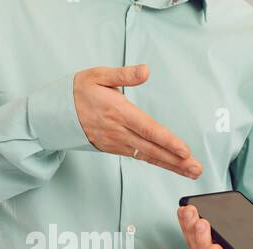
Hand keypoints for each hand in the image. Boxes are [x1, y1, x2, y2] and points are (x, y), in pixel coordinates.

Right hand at [73, 65, 202, 178]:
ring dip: (172, 166)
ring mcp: (118, 143)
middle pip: (153, 149)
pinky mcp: (117, 149)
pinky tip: (174, 167)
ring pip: (150, 156)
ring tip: (192, 173)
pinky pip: (142, 157)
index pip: (148, 129)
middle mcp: (120, 132)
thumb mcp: (98, 76)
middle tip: (197, 169)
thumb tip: (145, 71)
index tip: (184, 150)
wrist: (55, 113)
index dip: (167, 141)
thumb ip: (123, 75)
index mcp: (119, 112)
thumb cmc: (79, 91)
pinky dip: (159, 163)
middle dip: (177, 161)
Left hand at [178, 205, 252, 248]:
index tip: (216, 247)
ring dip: (190, 229)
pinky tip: (183, 210)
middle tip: (202, 222)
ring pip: (195, 246)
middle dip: (202, 238)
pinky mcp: (198, 247)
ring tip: (190, 211)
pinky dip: (185, 224)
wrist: (248, 239)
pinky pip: (189, 238)